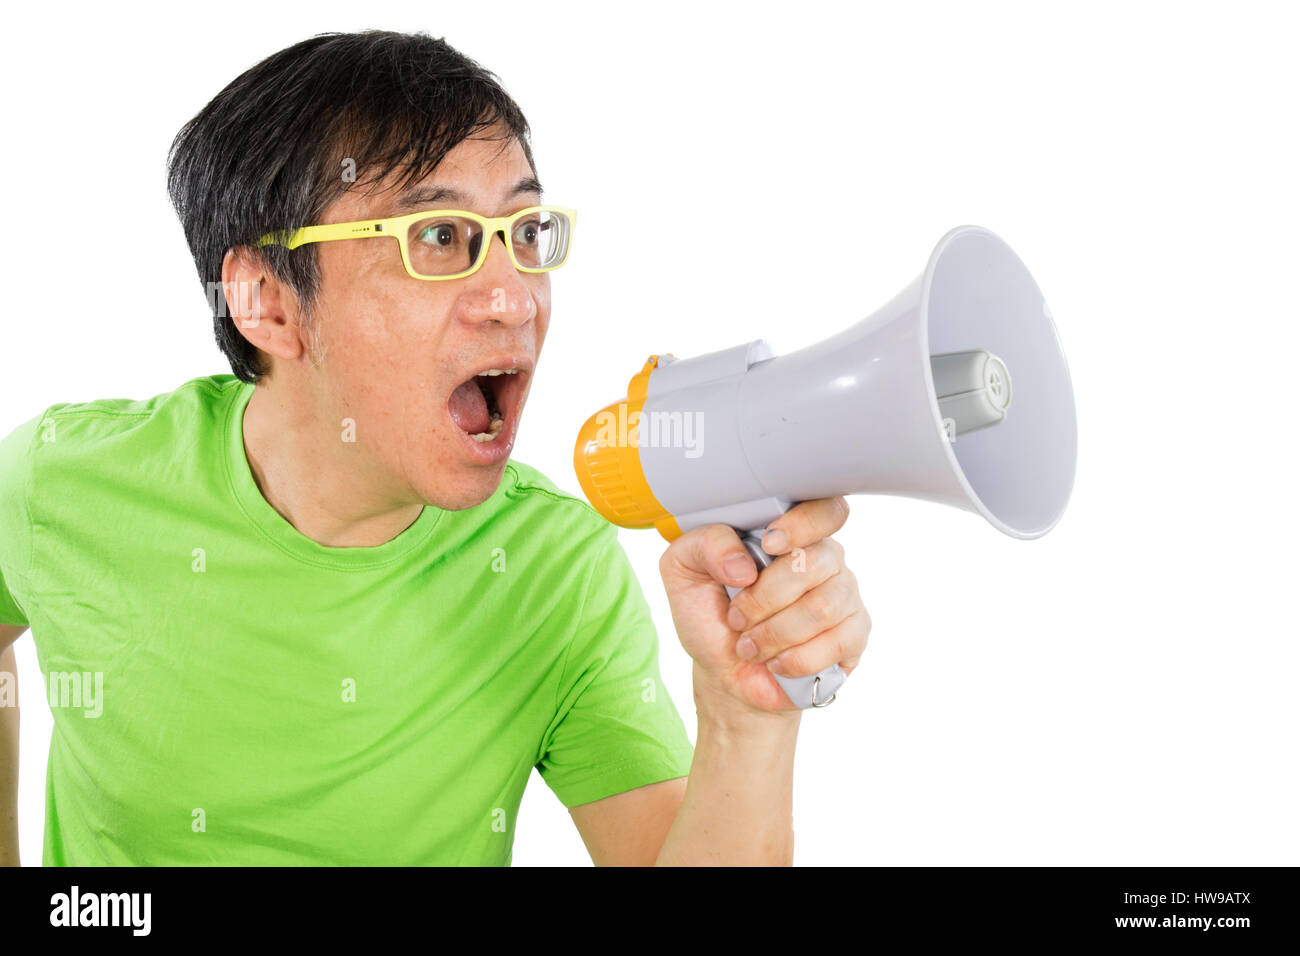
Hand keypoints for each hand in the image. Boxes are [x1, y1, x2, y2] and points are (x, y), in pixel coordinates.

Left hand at [658, 497, 870, 714]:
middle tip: (737, 618)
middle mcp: (824, 558)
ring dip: (774, 634)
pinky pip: (837, 643)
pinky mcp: (854, 635)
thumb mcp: (684, 570)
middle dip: (764, 598)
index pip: (823, 509)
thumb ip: (704, 545)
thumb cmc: (709, 614)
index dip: (803, 524)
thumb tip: (744, 565)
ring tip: (750, 645)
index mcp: (789, 531)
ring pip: (822, 608)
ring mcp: (844, 596)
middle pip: (813, 563)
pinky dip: (796, 659)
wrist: (724, 672)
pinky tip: (777, 662)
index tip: (769, 545)